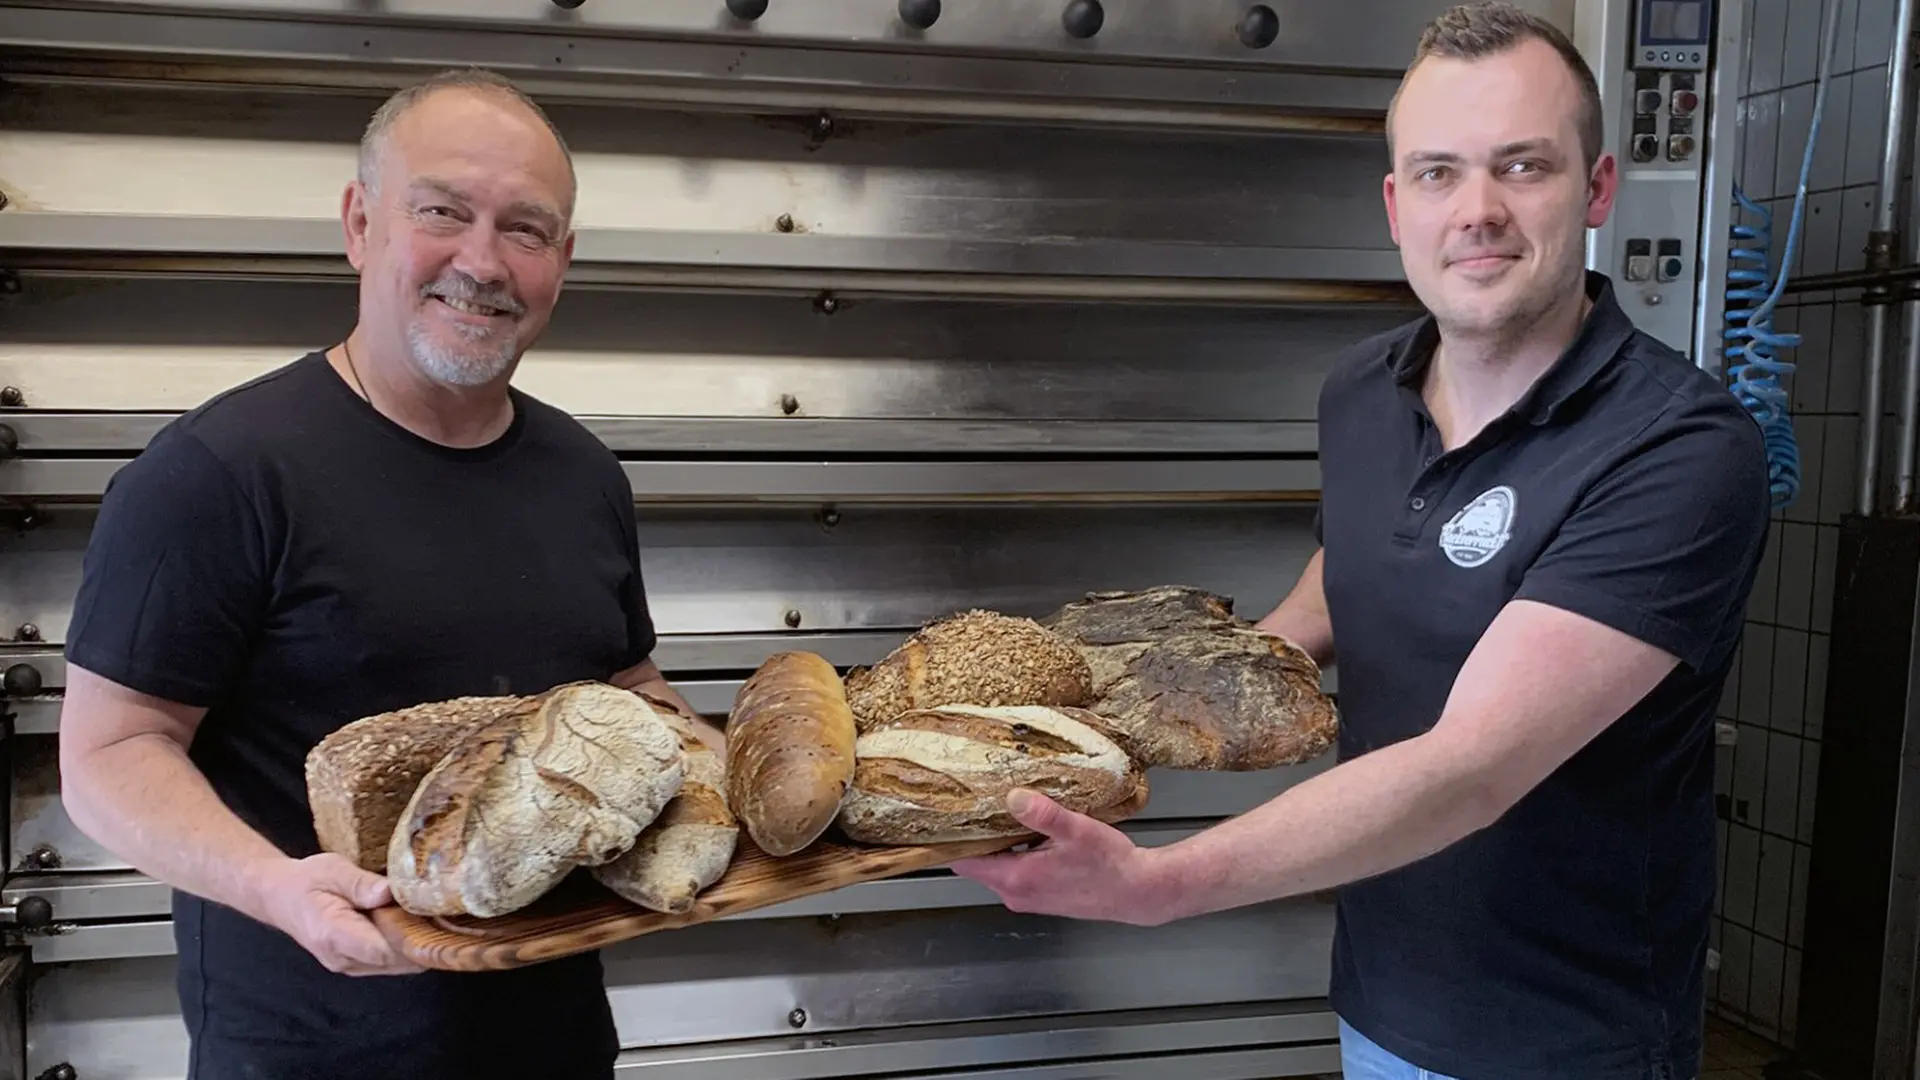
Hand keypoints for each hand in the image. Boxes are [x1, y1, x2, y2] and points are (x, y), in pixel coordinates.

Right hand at [254, 854, 422, 976]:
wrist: (281, 897)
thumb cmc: (306, 881)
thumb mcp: (331, 869)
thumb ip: (360, 883)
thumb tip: (388, 892)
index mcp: (333, 935)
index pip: (383, 949)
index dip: (412, 935)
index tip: (434, 915)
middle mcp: (342, 959)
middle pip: (397, 960)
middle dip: (422, 939)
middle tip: (442, 911)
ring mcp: (350, 966)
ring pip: (399, 965)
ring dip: (417, 944)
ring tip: (433, 914)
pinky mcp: (358, 964)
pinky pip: (392, 962)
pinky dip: (408, 946)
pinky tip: (417, 923)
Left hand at [949, 789, 1177, 926]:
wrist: (1139, 892)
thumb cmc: (1111, 867)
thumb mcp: (1076, 831)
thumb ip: (1043, 814)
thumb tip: (1014, 797)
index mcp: (1017, 879)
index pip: (963, 862)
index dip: (953, 839)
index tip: (947, 816)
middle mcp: (1017, 893)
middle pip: (978, 863)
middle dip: (975, 836)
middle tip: (974, 804)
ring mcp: (1030, 896)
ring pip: (998, 866)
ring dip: (998, 843)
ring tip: (1002, 812)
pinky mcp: (1043, 894)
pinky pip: (1016, 870)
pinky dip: (1016, 851)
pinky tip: (1031, 832)